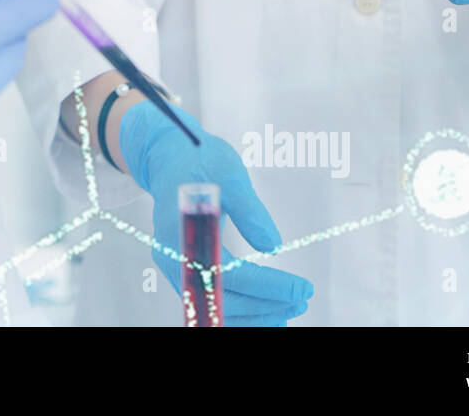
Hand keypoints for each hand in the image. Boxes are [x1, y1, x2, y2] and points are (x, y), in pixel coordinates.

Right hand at [119, 101, 313, 324]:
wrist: (168, 155)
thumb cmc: (198, 159)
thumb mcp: (229, 174)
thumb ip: (249, 211)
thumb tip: (273, 246)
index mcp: (182, 234)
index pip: (228, 275)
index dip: (267, 286)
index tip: (300, 288)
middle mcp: (173, 258)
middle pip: (219, 299)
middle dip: (263, 306)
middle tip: (300, 301)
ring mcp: (175, 265)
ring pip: (213, 307)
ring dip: (251, 314)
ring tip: (287, 311)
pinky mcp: (182, 266)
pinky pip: (209, 298)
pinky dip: (237, 308)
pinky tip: (262, 309)